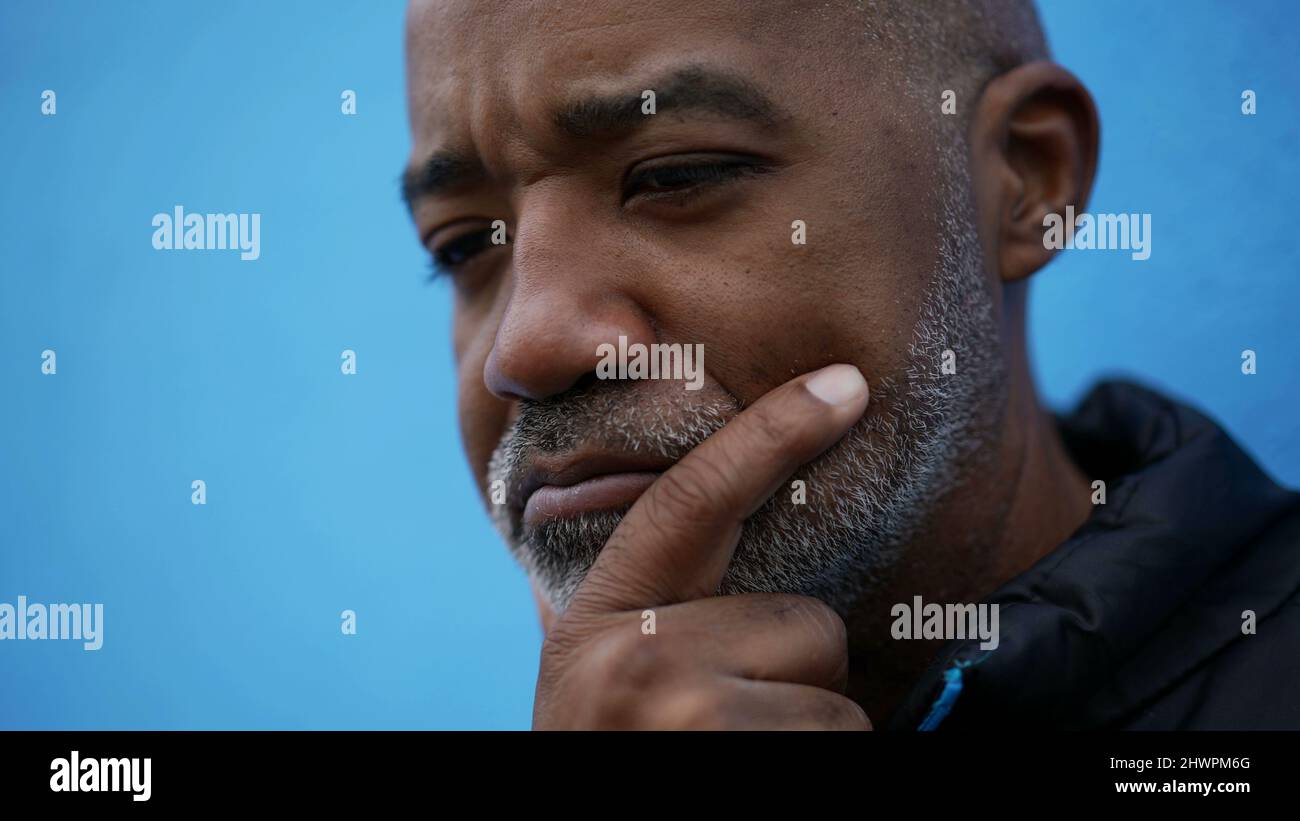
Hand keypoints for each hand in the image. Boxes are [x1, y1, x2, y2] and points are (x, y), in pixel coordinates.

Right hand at [532, 364, 872, 729]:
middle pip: (805, 620)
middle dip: (797, 674)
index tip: (842, 385)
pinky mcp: (732, 745)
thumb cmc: (617, 752)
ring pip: (834, 688)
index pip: (691, 501)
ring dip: (806, 727)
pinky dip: (825, 759)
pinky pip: (847, 734)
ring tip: (737, 753)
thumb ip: (651, 611)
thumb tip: (724, 536)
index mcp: (599, 620)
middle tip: (733, 725)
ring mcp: (687, 708)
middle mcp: (637, 655)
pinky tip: (753, 768)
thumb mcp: (604, 680)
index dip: (772, 435)